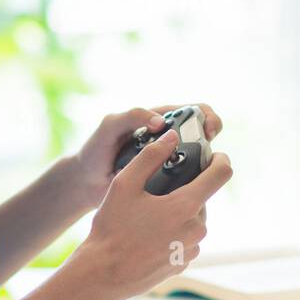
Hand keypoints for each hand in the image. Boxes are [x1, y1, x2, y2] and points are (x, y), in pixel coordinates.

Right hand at [63, 128, 233, 299]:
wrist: (103, 274)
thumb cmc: (112, 228)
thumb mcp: (125, 184)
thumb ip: (150, 155)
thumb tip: (171, 136)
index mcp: (186, 206)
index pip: (221, 174)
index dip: (220, 159)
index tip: (212, 155)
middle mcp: (196, 229)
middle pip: (202, 197)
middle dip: (186, 189)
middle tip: (159, 189)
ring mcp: (192, 249)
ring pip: (193, 219)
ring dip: (179, 211)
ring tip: (149, 214)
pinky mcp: (183, 263)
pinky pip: (186, 239)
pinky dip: (173, 231)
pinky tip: (148, 234)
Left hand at [71, 103, 223, 212]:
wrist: (87, 182)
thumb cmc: (97, 148)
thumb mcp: (110, 126)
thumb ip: (132, 116)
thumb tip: (160, 122)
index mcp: (161, 120)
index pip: (195, 110)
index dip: (207, 116)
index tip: (207, 129)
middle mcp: (170, 140)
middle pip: (204, 133)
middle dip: (212, 135)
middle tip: (208, 144)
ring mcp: (171, 162)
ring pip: (201, 159)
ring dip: (207, 162)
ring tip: (202, 168)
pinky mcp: (168, 184)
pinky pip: (189, 182)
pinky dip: (195, 183)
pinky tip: (192, 188)